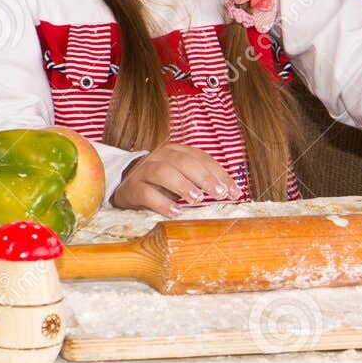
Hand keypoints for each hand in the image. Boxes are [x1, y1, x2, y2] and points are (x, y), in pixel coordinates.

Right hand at [111, 144, 240, 214]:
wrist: (127, 187)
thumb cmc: (163, 185)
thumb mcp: (183, 178)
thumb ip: (202, 181)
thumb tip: (232, 193)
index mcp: (176, 150)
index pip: (201, 158)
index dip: (219, 174)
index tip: (234, 192)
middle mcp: (160, 156)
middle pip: (183, 161)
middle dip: (203, 177)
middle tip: (218, 194)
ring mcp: (144, 171)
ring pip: (163, 172)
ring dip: (182, 185)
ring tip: (196, 199)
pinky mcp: (132, 188)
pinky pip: (146, 193)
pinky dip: (161, 202)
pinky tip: (174, 212)